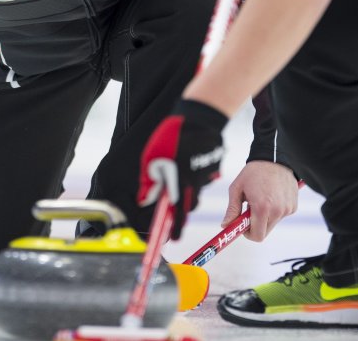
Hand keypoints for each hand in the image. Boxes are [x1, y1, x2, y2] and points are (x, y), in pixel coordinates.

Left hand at [138, 99, 228, 239]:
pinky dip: (195, 174)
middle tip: (172, 199)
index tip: (173, 240)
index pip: (178, 212)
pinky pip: (202, 177)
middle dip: (181, 206)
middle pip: (188, 204)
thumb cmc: (171, 137)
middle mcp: (195, 182)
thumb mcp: (151, 159)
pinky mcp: (213, 167)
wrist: (199, 118)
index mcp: (179, 182)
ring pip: (195, 190)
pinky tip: (189, 159)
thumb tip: (144, 201)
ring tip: (179, 168)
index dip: (175, 229)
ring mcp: (206, 175)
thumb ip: (149, 182)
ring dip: (187, 187)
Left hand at [223, 161, 298, 241]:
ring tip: (261, 198)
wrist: (274, 158)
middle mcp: (277, 211)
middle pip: (265, 231)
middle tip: (249, 211)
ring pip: (272, 223)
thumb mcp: (237, 189)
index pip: (257, 236)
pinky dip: (274, 210)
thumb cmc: (253, 173)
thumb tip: (225, 226)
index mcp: (262, 208)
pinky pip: (281, 215)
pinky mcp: (293, 206)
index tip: (243, 227)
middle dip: (255, 225)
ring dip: (265, 216)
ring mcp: (287, 209)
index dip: (248, 234)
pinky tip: (271, 196)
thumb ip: (232, 210)